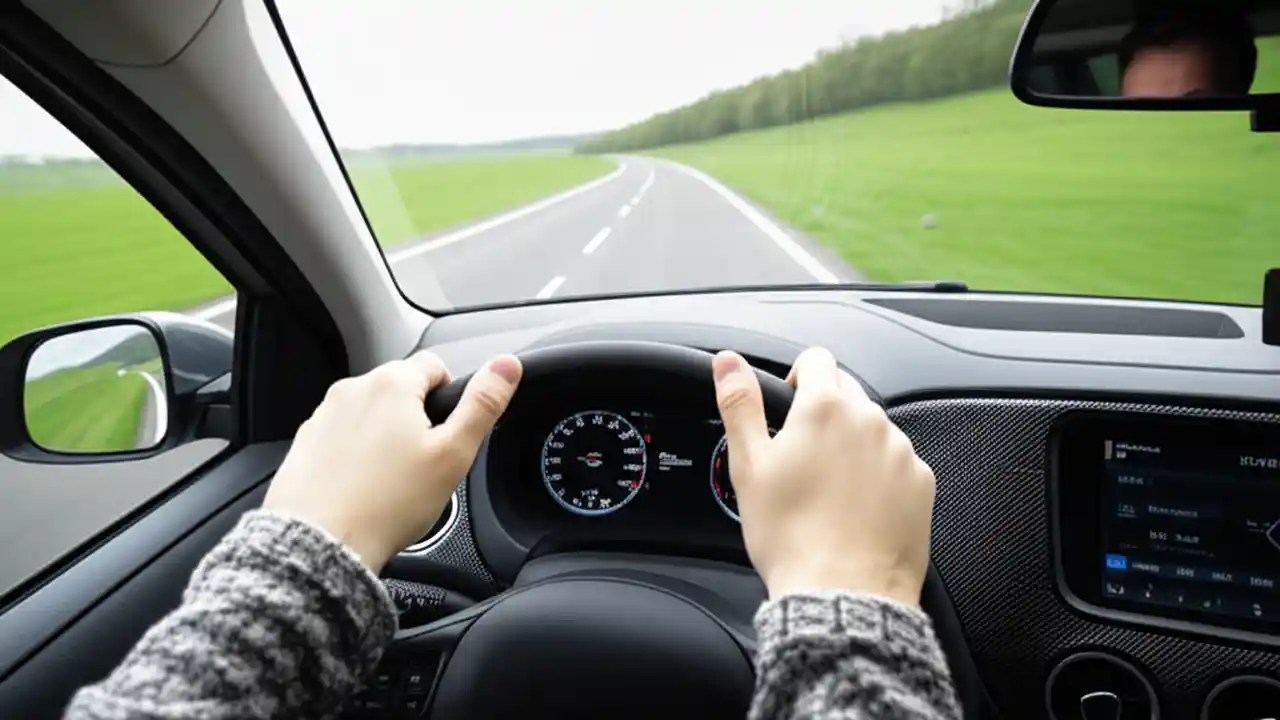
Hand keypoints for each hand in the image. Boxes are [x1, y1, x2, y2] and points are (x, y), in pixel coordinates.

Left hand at [263, 351, 521, 572]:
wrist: (324, 544)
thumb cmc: (389, 504)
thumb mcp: (453, 454)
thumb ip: (484, 404)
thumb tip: (507, 365)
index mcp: (392, 384)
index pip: (435, 365)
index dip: (451, 397)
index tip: (447, 432)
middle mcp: (353, 390)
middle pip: (401, 388)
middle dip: (416, 416)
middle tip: (424, 461)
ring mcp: (324, 415)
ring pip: (371, 412)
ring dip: (385, 433)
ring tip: (392, 478)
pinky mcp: (306, 442)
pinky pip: (342, 435)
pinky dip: (356, 452)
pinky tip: (364, 485)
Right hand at [712, 347, 935, 605]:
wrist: (842, 594)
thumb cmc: (791, 536)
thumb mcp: (749, 466)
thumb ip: (739, 403)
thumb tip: (727, 362)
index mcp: (825, 408)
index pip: (816, 359)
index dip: (797, 378)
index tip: (788, 407)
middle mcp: (870, 421)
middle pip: (847, 392)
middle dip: (824, 412)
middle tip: (801, 456)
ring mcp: (901, 452)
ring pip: (873, 429)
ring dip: (853, 444)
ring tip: (829, 489)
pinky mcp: (921, 484)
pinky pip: (898, 464)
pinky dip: (879, 476)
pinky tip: (857, 508)